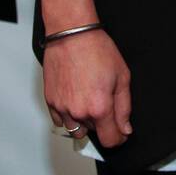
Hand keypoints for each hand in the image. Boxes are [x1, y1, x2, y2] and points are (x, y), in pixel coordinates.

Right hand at [44, 28, 132, 148]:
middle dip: (102, 121)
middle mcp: (79, 112)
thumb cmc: (97, 50)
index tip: (121, 131)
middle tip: (104, 98)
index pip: (110, 140)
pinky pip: (60, 120)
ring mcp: (62, 108)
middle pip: (94, 132)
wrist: (72, 34)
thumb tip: (125, 129)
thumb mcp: (122, 77)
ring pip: (76, 128)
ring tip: (88, 97)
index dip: (119, 137)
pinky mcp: (51, 101)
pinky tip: (75, 97)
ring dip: (84, 120)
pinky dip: (68, 115)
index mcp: (100, 108)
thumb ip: (124, 108)